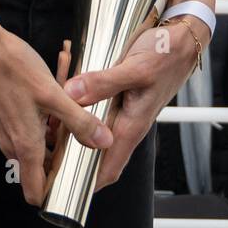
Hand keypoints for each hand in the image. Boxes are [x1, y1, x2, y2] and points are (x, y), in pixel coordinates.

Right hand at [0, 19, 113, 206]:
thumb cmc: (15, 67)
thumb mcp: (53, 94)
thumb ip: (79, 121)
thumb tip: (104, 143)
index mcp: (25, 145)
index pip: (35, 192)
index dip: (54, 195)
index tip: (75, 183)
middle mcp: (12, 144)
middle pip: (39, 169)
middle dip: (60, 160)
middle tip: (81, 139)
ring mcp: (6, 131)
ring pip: (35, 147)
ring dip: (53, 138)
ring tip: (70, 114)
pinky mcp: (4, 117)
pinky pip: (28, 131)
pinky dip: (43, 123)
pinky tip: (55, 100)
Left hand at [53, 17, 209, 192]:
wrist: (182, 39)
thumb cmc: (166, 56)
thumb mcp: (134, 68)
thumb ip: (103, 83)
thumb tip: (71, 95)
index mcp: (132, 126)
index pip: (108, 169)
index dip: (86, 184)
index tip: (61, 188)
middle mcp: (127, 122)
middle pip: (95, 151)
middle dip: (71, 155)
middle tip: (44, 151)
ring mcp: (123, 109)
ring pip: (93, 128)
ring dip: (72, 128)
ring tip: (49, 124)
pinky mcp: (120, 94)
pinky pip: (96, 108)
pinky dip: (79, 106)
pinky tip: (64, 95)